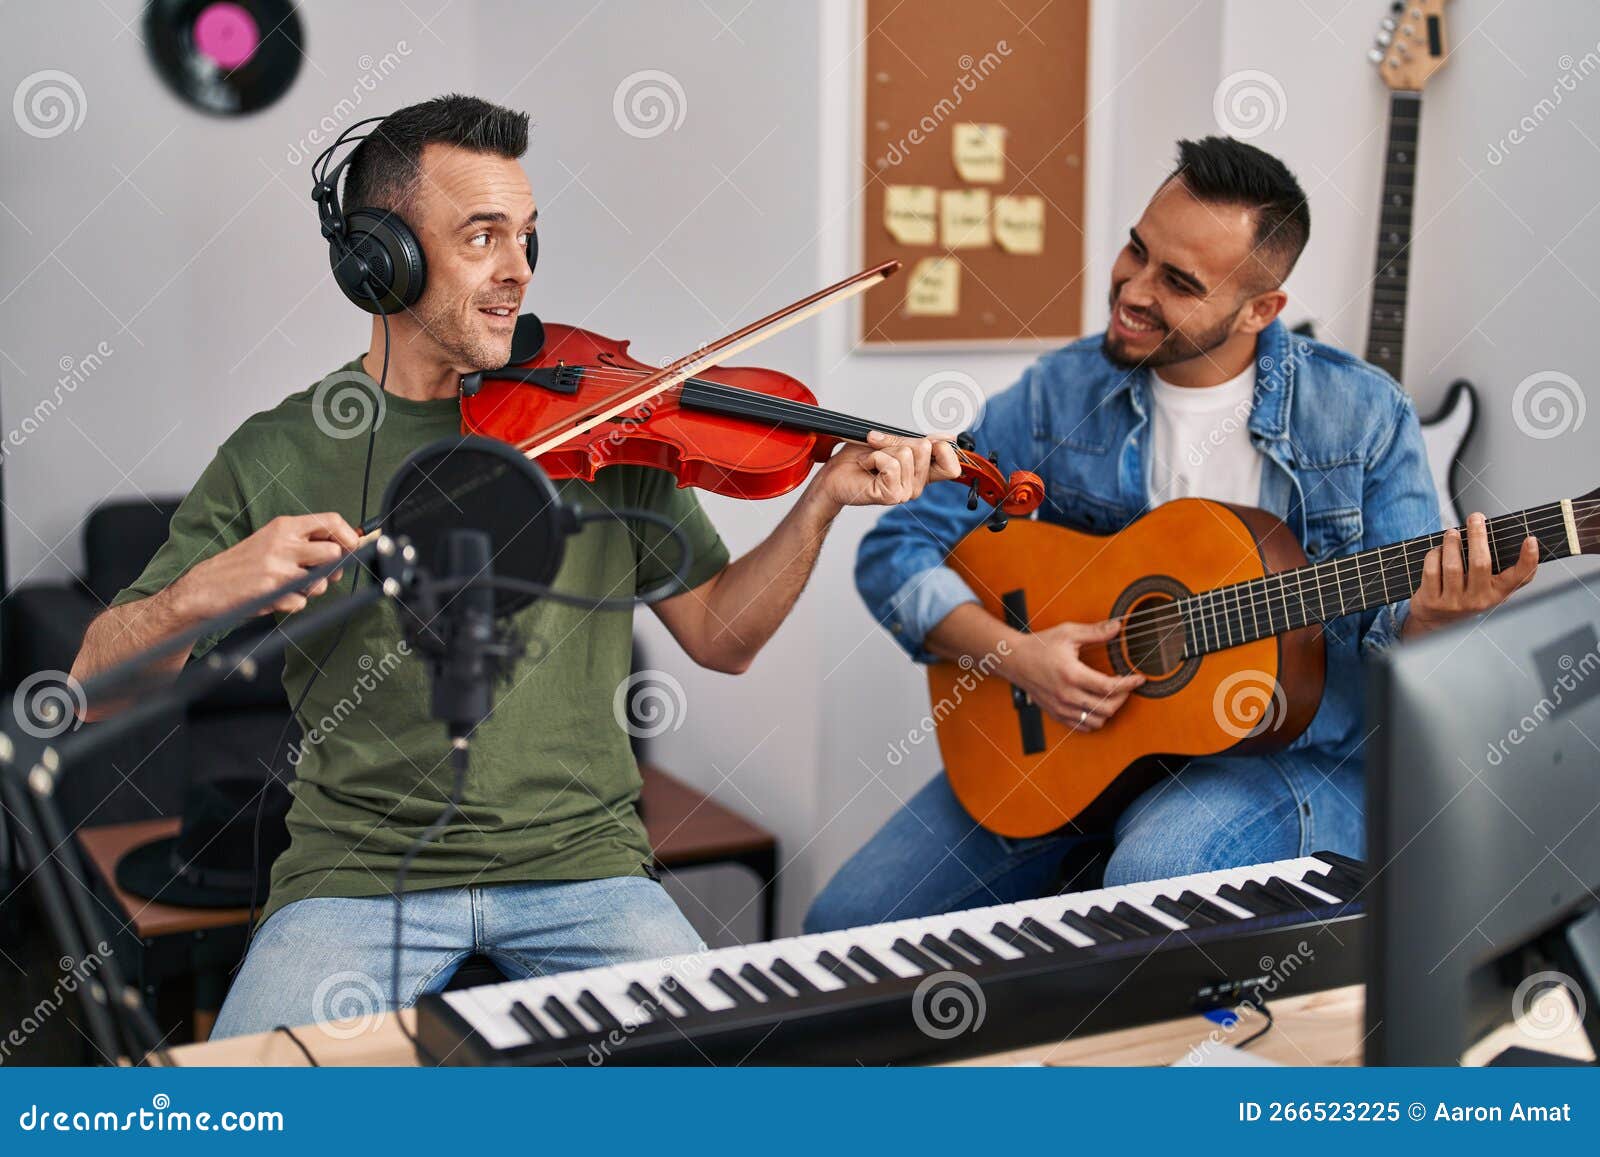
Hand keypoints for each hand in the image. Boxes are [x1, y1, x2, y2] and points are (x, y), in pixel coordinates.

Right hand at [172, 513, 361, 620]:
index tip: (351, 548)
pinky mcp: (271, 591)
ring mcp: (277, 567)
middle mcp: (283, 543)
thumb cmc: (243, 565)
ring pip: (322, 581)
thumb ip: (304, 542)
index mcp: (284, 526)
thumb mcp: (272, 541)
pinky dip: (292, 604)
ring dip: (312, 589)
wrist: (204, 587)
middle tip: (321, 575)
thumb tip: (344, 549)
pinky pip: (301, 602)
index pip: (331, 521)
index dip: (348, 536)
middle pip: (334, 554)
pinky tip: (274, 597)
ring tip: (289, 586)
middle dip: (333, 569)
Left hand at [807, 430, 961, 512]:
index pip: (952, 466)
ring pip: (906, 454)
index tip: (924, 440)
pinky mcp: (891, 496)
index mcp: (921, 474)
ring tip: (870, 460)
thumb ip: (917, 442)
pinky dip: (874, 458)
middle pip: (926, 447)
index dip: (943, 447)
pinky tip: (866, 466)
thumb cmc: (858, 459)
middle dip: (898, 440)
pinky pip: (891, 464)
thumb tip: (949, 437)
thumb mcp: (893, 443)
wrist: (833, 475)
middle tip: (880, 448)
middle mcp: (917, 486)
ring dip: (882, 449)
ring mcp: (905, 493)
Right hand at [1008, 619, 1144, 731]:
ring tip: (1112, 696)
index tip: (1138, 678)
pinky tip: (1097, 706)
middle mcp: (1067, 695)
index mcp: (1072, 674)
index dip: (1129, 684)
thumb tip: (1117, 627)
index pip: (1109, 687)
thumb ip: (1095, 632)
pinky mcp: (1056, 713)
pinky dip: (1095, 720)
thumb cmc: (1039, 646)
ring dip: (1110, 710)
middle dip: (1123, 697)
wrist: (1014, 660)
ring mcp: (1061, 707)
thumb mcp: (1068, 633)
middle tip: (1126, 686)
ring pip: (1096, 721)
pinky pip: (1082, 726)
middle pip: (1106, 708)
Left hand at [1405, 512, 1537, 636]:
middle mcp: (1478, 600)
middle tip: (1475, 517)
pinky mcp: (1432, 601)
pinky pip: (1432, 570)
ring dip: (1452, 543)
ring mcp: (1454, 603)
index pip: (1520, 578)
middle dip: (1478, 536)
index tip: (1531, 539)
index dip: (1528, 559)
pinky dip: (1434, 555)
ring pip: (1453, 565)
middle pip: (1480, 563)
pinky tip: (1437, 550)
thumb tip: (1506, 536)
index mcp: (1498, 594)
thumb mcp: (1488, 587)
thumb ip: (1499, 568)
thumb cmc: (1466, 594)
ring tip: (1452, 533)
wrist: (1436, 621)